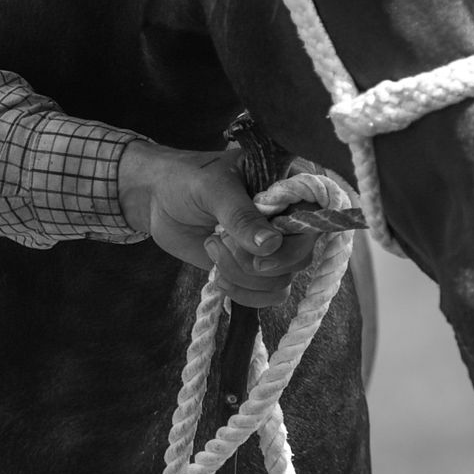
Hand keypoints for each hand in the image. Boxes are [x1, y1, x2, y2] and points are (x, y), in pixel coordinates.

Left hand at [118, 142, 321, 307]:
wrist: (157, 199)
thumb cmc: (187, 179)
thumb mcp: (212, 189)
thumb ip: (240, 215)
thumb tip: (271, 245)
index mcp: (287, 186)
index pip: (316, 215)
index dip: (300, 237)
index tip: (265, 247)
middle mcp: (287, 219)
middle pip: (301, 255)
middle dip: (262, 261)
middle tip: (225, 244)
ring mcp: (271, 247)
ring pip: (283, 280)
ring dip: (244, 276)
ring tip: (213, 247)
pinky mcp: (253, 269)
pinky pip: (268, 295)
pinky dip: (244, 293)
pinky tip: (218, 275)